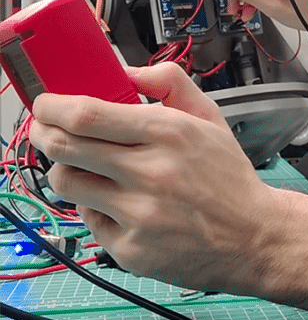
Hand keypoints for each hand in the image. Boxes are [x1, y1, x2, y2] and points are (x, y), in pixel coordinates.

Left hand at [28, 62, 278, 293]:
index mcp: (170, 133)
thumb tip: (125, 70)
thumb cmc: (228, 176)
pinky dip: (96, 206)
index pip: (88, 115)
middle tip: (45, 128)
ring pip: (67, 184)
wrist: (253, 236)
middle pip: (66, 147)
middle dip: (44, 133)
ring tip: (87, 166)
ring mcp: (138, 214)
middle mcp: (151, 173)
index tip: (46, 103)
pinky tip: (120, 202)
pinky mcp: (130, 249)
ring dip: (67, 169)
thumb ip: (169, 82)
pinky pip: (89, 219)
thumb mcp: (210, 116)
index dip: (53, 107)